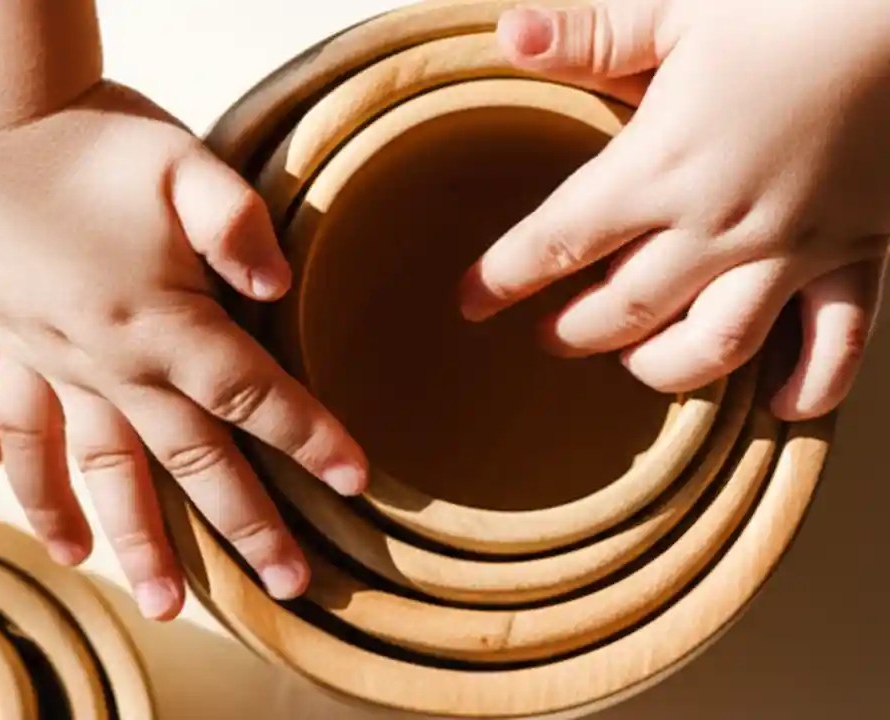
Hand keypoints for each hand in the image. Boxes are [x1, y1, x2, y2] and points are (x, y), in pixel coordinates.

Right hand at [0, 81, 366, 619]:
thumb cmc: (98, 137)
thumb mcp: (188, 167)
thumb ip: (240, 229)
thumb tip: (281, 287)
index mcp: (161, 324)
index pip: (250, 396)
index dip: (308, 438)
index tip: (354, 483)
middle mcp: (100, 359)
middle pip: (178, 462)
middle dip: (237, 528)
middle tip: (278, 586)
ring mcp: (36, 351)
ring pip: (72, 463)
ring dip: (106, 530)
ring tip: (133, 590)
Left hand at [460, 0, 889, 418]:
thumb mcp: (682, 6)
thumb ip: (592, 34)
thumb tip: (510, 35)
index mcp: (661, 164)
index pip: (558, 240)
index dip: (503, 276)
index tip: (468, 302)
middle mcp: (718, 224)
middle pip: (621, 309)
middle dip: (572, 331)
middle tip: (545, 336)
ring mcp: (791, 249)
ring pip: (712, 346)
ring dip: (659, 367)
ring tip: (629, 362)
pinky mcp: (859, 255)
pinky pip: (836, 346)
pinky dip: (809, 386)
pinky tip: (779, 407)